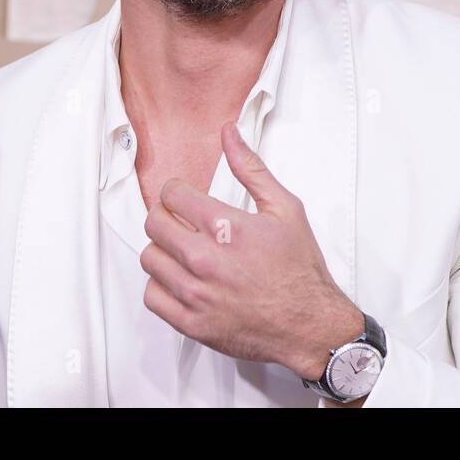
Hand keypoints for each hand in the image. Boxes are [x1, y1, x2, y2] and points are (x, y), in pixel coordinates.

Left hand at [140, 121, 364, 381]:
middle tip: (181, 222)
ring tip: (183, 251)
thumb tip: (229, 135)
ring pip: (149, 259)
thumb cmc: (300, 270)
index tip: (185, 199)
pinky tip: (180, 280)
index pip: (171, 195)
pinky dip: (161, 286)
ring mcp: (195, 294)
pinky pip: (152, 297)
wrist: (309, 324)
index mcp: (225, 227)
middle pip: (154, 224)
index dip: (177, 192)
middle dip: (166, 216)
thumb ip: (251, 169)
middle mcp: (205, 259)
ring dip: (163, 251)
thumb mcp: (285, 208)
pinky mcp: (191, 323)